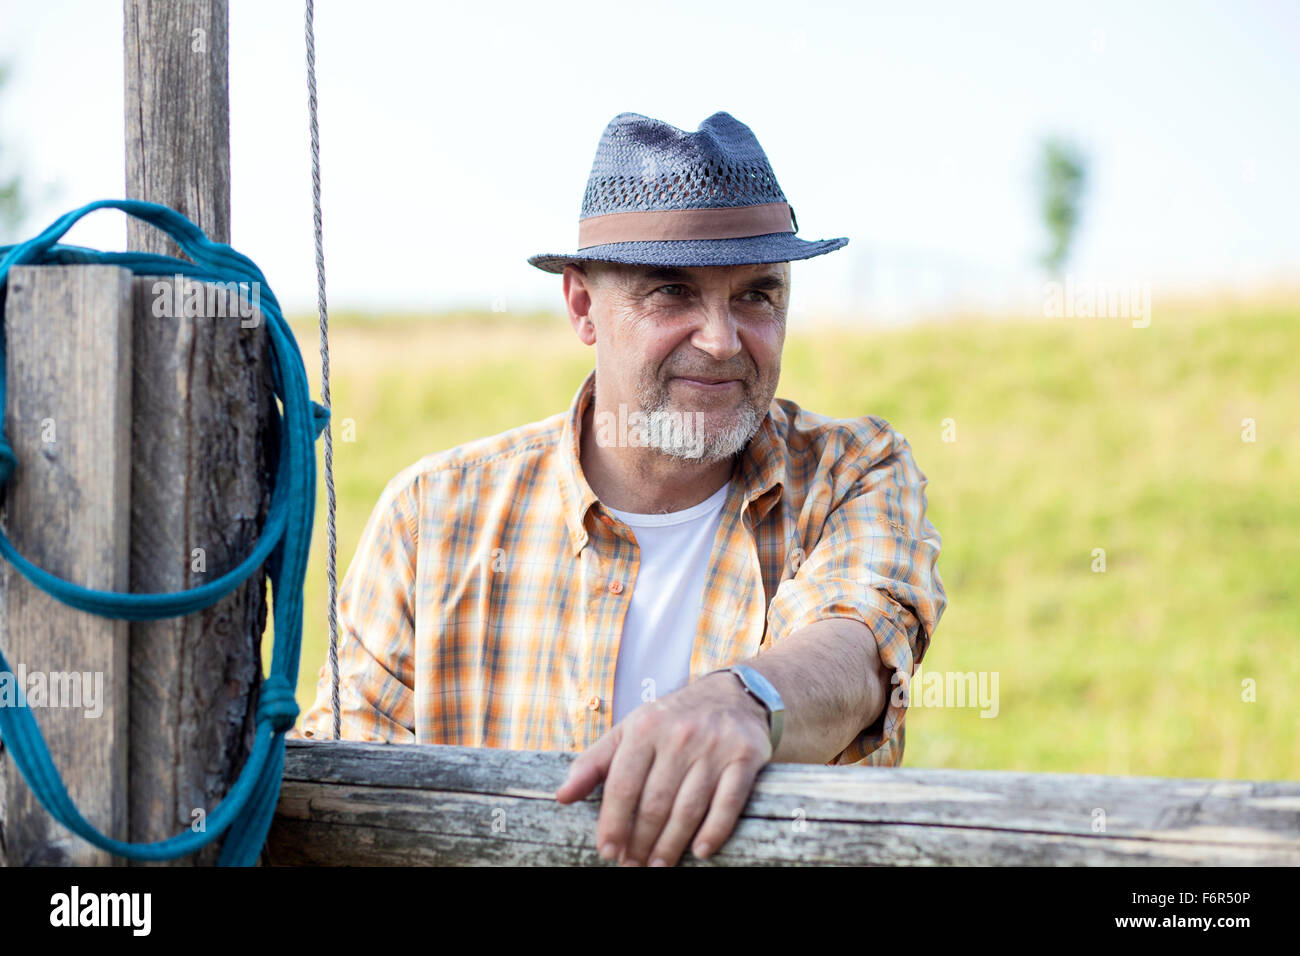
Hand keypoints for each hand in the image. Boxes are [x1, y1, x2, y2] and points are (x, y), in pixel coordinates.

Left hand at [554, 671, 772, 865]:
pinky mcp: (745, 756)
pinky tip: (700, 850)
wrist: (733, 695)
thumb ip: (594, 763)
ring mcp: (714, 746)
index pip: (622, 785)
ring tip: (658, 866)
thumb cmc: (671, 720)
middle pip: (655, 802)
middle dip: (640, 841)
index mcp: (644, 727)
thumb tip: (561, 797)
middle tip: (633, 865)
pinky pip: (728, 802)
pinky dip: (714, 830)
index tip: (607, 851)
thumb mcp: (629, 730)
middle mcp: (679, 735)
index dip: (612, 822)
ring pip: (688, 808)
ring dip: (671, 844)